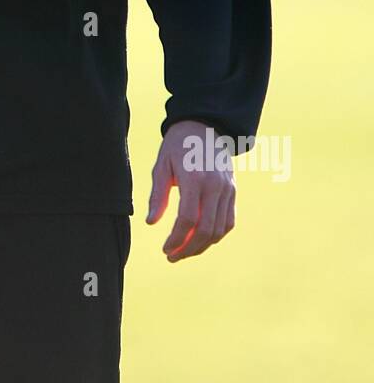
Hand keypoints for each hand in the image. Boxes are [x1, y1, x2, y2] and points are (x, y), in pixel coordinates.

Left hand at [145, 120, 234, 261]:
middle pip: (205, 229)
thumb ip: (157, 195)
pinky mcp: (233, 191)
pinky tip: (201, 240)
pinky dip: (216, 235)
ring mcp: (227, 189)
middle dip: (188, 249)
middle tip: (172, 257)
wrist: (204, 126)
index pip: (187, 219)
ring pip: (219, 230)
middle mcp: (214, 186)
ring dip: (202, 246)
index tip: (165, 249)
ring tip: (184, 252)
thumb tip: (150, 223)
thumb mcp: (162, 166)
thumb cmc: (177, 146)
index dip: (176, 239)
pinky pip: (229, 221)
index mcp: (194, 178)